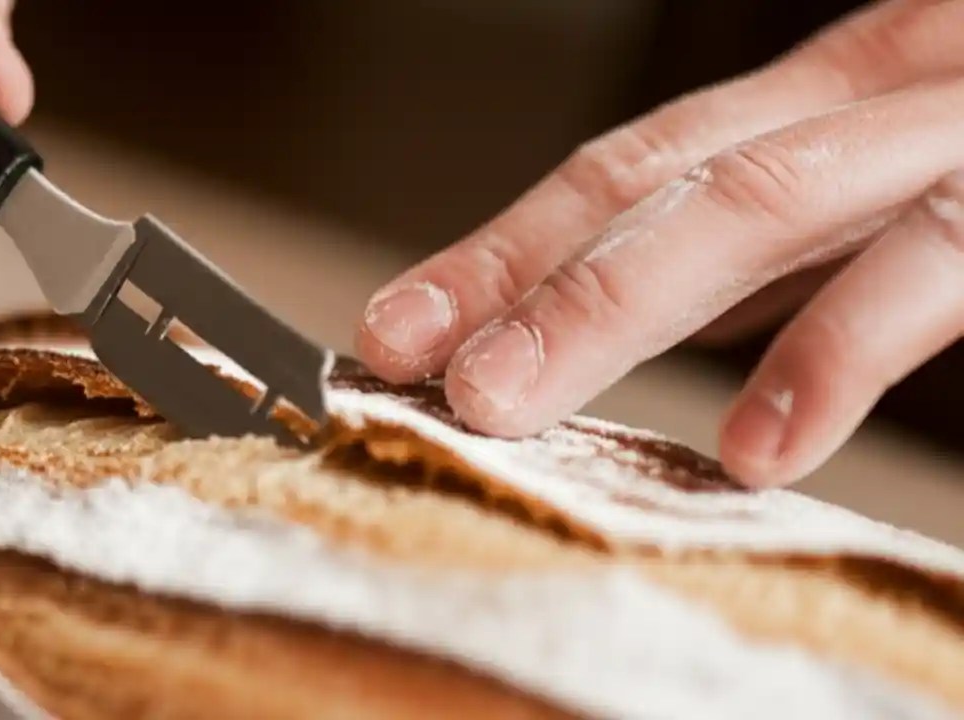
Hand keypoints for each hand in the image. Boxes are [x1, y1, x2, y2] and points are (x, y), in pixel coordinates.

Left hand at [355, 0, 963, 487]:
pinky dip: (837, 351)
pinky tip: (755, 444)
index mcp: (824, 99)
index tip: (398, 329)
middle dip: (518, 273)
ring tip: (504, 399)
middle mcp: (872, 94)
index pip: (633, 168)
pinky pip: (934, 260)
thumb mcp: (895, 182)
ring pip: (756, 199)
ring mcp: (950, 126)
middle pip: (657, 176)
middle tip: (409, 363)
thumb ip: (783, 243)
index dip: (505, 247)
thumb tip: (651, 302)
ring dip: (607, 303)